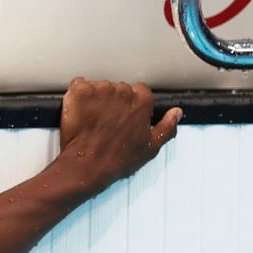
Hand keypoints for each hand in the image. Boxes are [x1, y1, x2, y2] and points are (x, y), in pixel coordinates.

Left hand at [57, 78, 182, 196]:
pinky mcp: (80, 92)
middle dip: (112, 103)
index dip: (130, 106)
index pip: (139, 92)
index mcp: (142, 100)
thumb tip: (176, 114)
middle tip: (105, 123)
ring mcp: (100, 90)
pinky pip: (78, 86)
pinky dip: (77, 97)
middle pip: (118, 89)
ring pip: (98, 88)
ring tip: (91, 121)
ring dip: (94, 100)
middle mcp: (123, 91)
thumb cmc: (116, 160)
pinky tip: (79, 113)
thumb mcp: (150, 148)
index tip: (124, 118)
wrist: (87, 166)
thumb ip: (167, 127)